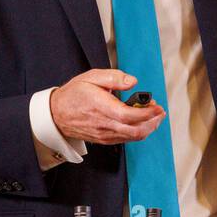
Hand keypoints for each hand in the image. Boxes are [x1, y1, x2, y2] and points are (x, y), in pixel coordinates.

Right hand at [49, 69, 165, 144]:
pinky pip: (126, 139)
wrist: (56, 114)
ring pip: (133, 137)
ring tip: (154, 116)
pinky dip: (138, 132)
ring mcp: (105, 134)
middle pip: (135, 130)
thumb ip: (114, 77)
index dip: (146, 112)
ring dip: (148, 127)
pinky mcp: (105, 139)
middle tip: (160, 111)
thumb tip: (132, 82)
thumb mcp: (91, 77)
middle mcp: (104, 124)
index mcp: (101, 107)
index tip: (157, 106)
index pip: (128, 115)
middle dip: (153, 122)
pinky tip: (142, 122)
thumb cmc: (74, 95)